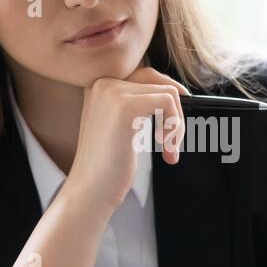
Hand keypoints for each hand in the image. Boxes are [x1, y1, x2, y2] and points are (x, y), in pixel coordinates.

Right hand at [64, 66, 189, 217]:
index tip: (174, 123)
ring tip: (168, 149)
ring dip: (177, 124)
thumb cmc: (106, 166)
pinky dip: (175, 127)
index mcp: (99, 85)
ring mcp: (113, 92)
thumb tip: (177, 91)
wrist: (89, 191)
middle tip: (174, 139)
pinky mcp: (126, 107)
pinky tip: (165, 149)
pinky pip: (168, 102)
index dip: (166, 98)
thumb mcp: (120, 127)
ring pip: (168, 92)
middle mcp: (103, 83)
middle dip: (174, 110)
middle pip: (159, 81)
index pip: (145, 76)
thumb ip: (137, 104)